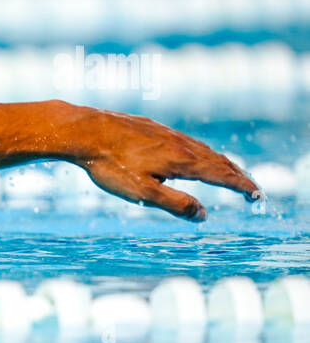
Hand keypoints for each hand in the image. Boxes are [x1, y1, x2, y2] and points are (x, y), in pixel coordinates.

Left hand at [70, 107, 261, 220]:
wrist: (85, 131)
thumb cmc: (111, 165)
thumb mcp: (143, 192)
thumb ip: (175, 204)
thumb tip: (203, 215)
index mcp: (183, 161)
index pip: (222, 175)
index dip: (242, 186)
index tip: (257, 195)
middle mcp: (180, 144)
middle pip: (218, 160)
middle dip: (237, 175)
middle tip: (252, 187)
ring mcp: (166, 133)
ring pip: (201, 149)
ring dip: (220, 162)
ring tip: (229, 172)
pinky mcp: (151, 127)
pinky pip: (184, 141)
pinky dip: (200, 151)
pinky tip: (192, 154)